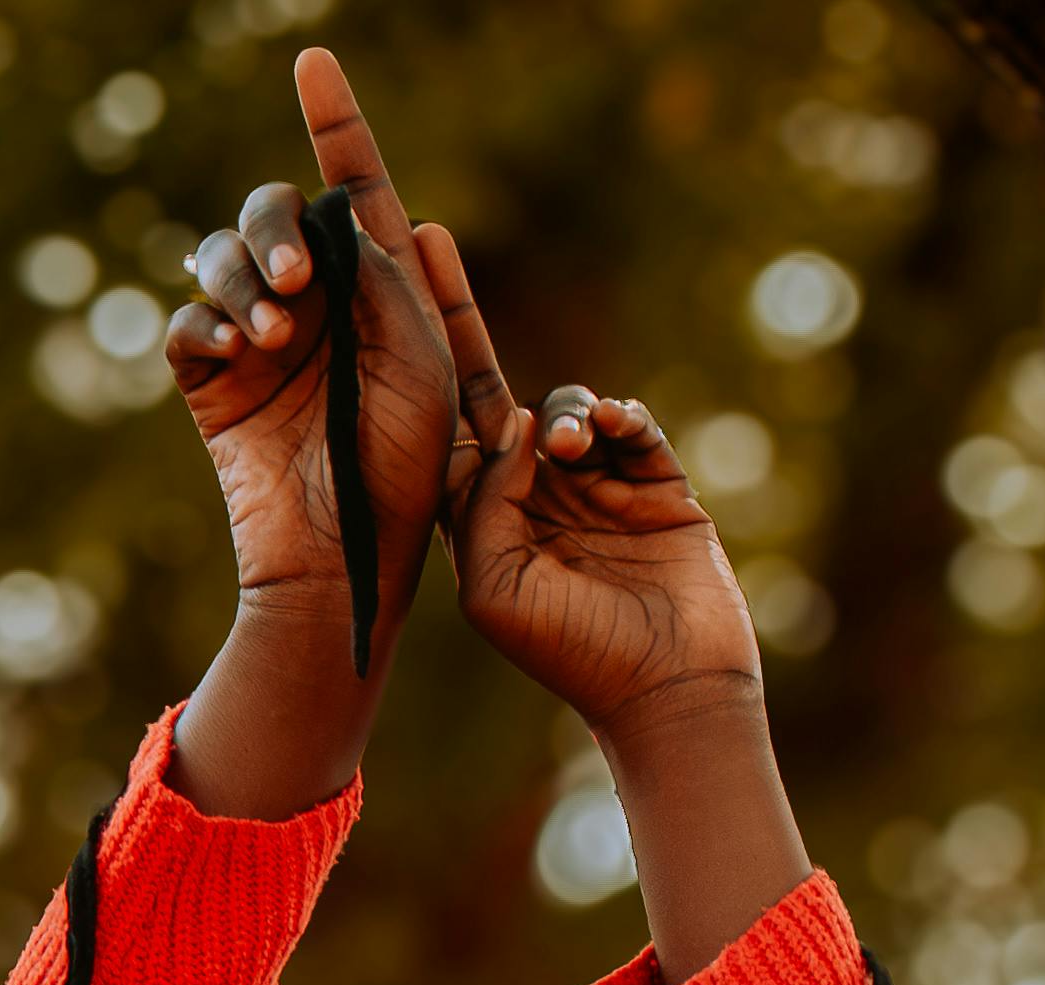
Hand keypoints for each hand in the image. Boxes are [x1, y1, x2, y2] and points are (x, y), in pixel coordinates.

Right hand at [166, 49, 456, 644]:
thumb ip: (377, 274)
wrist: (347, 555)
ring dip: (242, 279)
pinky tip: (240, 352)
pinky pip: (190, 324)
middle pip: (270, 212)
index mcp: (374, 288)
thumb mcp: (417, 357)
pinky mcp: (213, 387)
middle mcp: (313, 304)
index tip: (313, 58)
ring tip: (272, 334)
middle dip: (275, 228)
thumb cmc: (402, 467)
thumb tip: (329, 219)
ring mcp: (258, 343)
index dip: (336, 121)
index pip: (352, 184)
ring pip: (219, 258)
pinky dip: (208, 324)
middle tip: (295, 281)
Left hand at [424, 234, 761, 746]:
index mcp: (481, 520)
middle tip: (421, 236)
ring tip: (574, 447)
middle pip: (484, 385)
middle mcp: (530, 492)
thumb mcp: (497, 586)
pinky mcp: (654, 480)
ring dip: (564, 413)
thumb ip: (485, 502)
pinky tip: (613, 433)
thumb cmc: (572, 653)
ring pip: (563, 404)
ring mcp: (593, 483)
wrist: (668, 689)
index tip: (376, 292)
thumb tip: (507, 424)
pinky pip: (630, 420)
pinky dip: (619, 418)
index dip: (409, 366)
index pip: (436, 427)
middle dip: (451, 311)